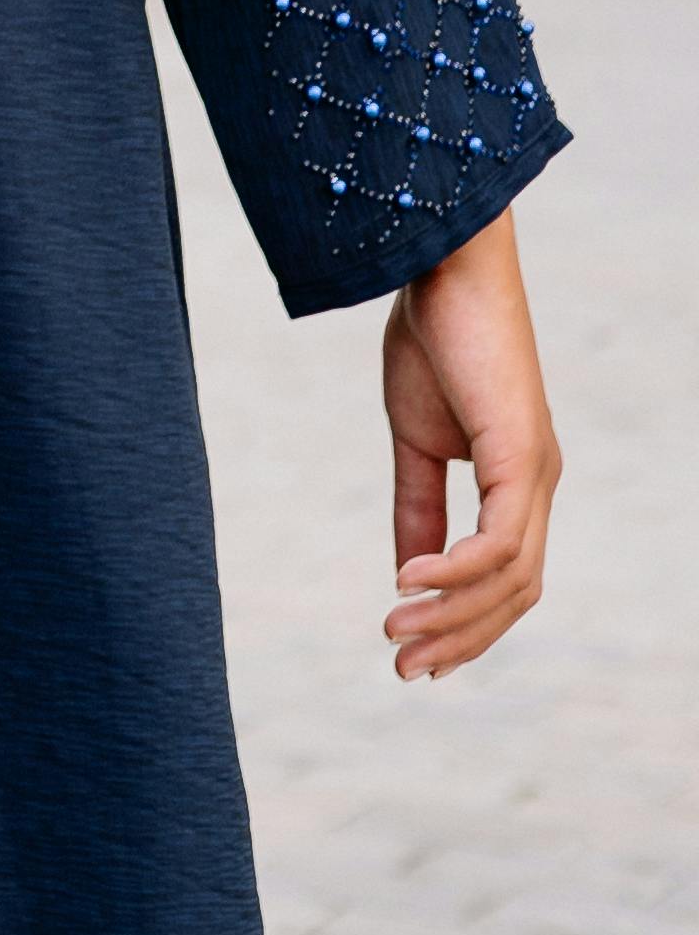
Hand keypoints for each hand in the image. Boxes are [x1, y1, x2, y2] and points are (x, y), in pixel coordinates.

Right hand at [383, 210, 557, 681]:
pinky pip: (498, 539)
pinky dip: (454, 568)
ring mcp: (537, 472)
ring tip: (395, 633)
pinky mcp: (523, 455)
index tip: (412, 654)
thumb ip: (416, 503)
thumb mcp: (414, 437)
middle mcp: (540, 485)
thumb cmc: (433, 338)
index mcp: (519, 481)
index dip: (464, 623)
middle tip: (402, 668)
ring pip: (511, 579)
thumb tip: (407, 572)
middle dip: (460, 639)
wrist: (444, 267)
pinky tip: (409, 579)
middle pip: (515, 594)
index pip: (506, 578)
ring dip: (453, 616)